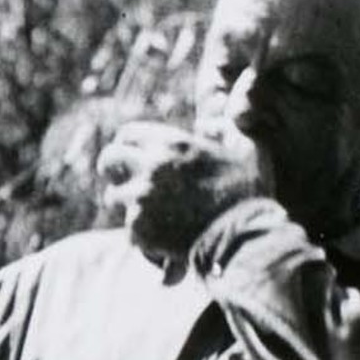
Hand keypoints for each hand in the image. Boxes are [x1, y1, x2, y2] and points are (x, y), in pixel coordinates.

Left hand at [97, 120, 262, 276]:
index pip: (127, 134)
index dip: (126, 144)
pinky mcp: (137, 228)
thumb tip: (210, 121)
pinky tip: (158, 236)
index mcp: (172, 144)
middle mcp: (150, 167)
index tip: (128, 154)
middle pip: (108, 160)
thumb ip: (230, 128)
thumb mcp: (250, 149)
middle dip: (111, 169)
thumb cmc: (250, 194)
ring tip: (143, 211)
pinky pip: (128, 228)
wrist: (243, 238)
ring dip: (125, 203)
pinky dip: (140, 234)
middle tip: (118, 178)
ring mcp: (140, 198)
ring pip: (113, 196)